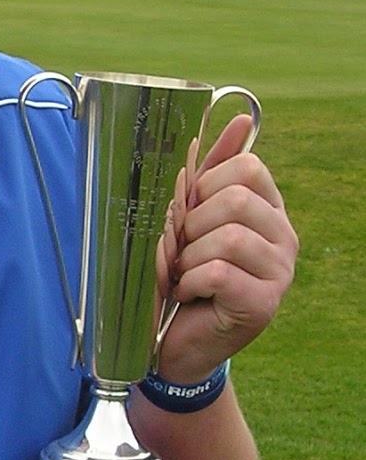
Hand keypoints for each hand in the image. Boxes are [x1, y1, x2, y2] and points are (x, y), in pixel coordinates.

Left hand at [156, 113, 297, 382]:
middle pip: (237, 199)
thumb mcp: (191, 218)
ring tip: (183, 274)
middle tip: (181, 250)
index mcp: (268, 209)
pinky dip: (190, 281)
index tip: (187, 213)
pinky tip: (188, 293)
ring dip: (189, 256)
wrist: (175, 341)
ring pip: (228, 237)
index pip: (246, 167)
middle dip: (192, 223)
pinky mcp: (264, 304)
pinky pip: (219, 272)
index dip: (204, 185)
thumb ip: (211, 170)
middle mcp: (284, 237)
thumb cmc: (181, 275)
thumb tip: (240, 118)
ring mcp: (279, 273)